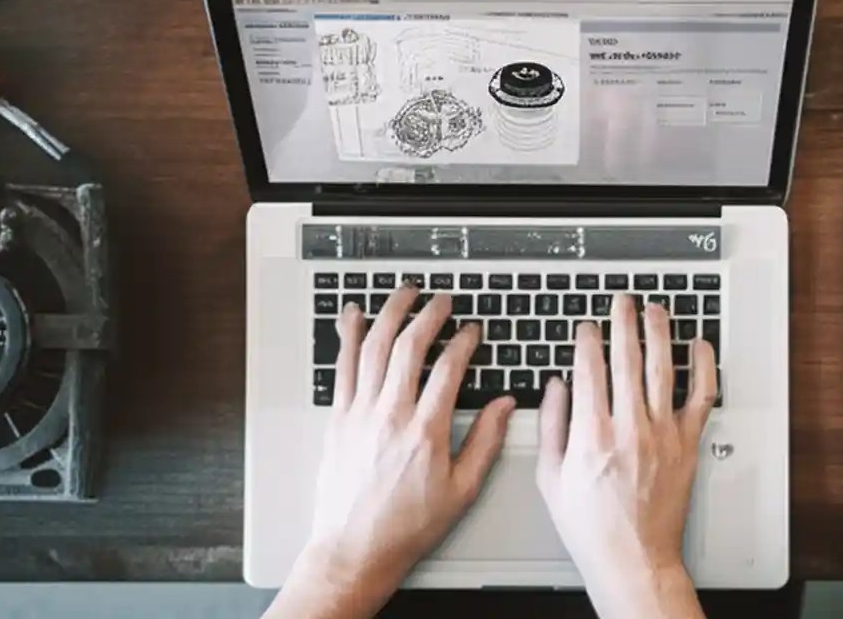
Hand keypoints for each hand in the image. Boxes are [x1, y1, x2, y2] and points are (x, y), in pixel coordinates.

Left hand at [265, 285, 515, 618]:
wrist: (354, 549)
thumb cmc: (406, 527)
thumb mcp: (461, 490)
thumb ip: (485, 443)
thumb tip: (504, 407)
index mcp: (425, 432)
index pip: (448, 369)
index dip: (463, 341)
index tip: (472, 330)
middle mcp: (390, 415)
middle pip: (410, 347)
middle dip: (429, 315)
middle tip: (441, 300)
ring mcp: (359, 414)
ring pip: (374, 348)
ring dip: (390, 314)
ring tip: (404, 294)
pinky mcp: (338, 419)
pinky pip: (342, 367)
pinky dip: (348, 337)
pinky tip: (354, 317)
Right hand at [537, 295, 717, 618]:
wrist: (632, 558)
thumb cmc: (591, 526)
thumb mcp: (549, 478)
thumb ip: (551, 426)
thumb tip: (555, 387)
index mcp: (591, 434)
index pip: (589, 368)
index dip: (587, 339)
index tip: (587, 327)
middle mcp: (629, 427)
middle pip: (626, 358)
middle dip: (623, 322)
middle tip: (622, 301)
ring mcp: (663, 433)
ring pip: (663, 368)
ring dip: (659, 332)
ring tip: (654, 310)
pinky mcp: (688, 444)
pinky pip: (701, 396)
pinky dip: (704, 367)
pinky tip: (700, 346)